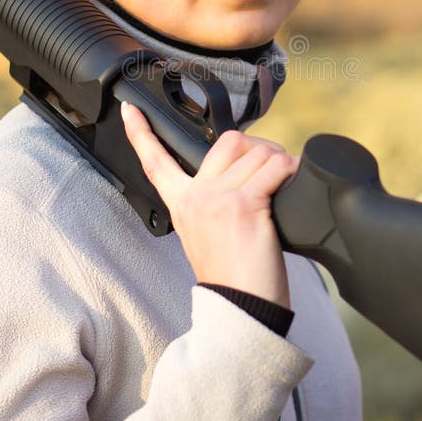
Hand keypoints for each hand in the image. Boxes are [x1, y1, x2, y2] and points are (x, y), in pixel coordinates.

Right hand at [121, 103, 298, 308]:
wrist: (243, 310)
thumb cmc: (234, 278)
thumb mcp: (207, 235)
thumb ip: (214, 201)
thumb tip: (245, 172)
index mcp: (182, 204)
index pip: (155, 161)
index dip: (141, 133)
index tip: (130, 109)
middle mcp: (196, 197)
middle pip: (228, 140)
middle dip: (257, 149)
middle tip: (270, 173)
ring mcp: (218, 199)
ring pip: (259, 152)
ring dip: (280, 163)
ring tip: (282, 189)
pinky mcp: (244, 206)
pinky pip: (275, 168)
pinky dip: (291, 171)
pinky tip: (291, 185)